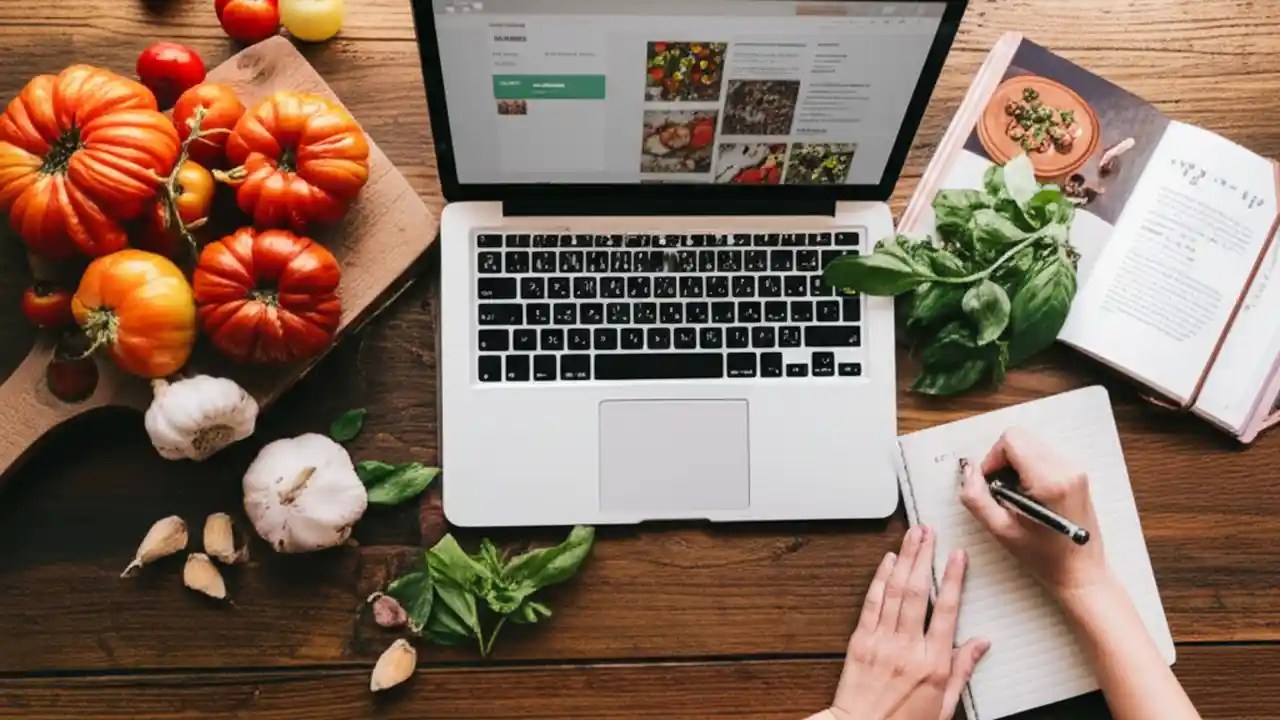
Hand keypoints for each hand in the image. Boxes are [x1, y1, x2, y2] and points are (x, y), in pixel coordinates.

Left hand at [826, 527, 989, 719]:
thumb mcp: (945, 705)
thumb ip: (962, 670)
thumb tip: (982, 643)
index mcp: (933, 663)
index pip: (947, 610)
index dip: (953, 578)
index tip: (958, 555)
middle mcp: (908, 648)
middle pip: (918, 592)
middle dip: (924, 556)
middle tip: (929, 532)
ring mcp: (882, 642)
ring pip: (895, 591)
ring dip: (904, 559)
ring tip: (912, 536)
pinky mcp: (860, 641)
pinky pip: (871, 603)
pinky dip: (879, 579)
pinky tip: (887, 561)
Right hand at [959, 427, 1109, 596]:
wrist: (1082, 573)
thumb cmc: (1045, 558)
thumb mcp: (1001, 530)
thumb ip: (977, 498)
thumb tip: (968, 472)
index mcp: (1050, 481)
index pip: (1012, 440)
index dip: (992, 458)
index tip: (991, 484)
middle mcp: (1067, 468)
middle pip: (1021, 438)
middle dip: (1003, 461)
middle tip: (1002, 492)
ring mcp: (1075, 470)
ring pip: (1031, 445)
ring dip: (1016, 466)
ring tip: (1017, 497)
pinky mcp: (1077, 475)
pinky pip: (1043, 456)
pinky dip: (1029, 470)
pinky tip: (1030, 497)